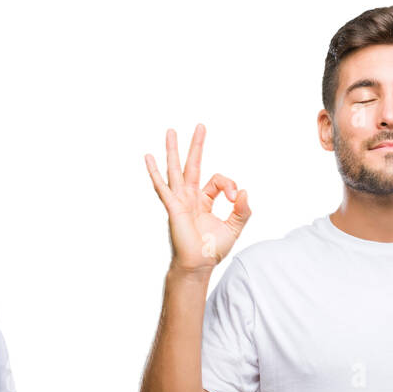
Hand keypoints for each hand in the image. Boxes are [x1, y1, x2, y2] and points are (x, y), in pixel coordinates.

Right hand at [145, 124, 250, 274]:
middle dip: (196, 145)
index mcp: (203, 200)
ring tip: (171, 131)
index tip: (235, 197)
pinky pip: (162, 187)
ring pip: (176, 170)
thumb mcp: (235, 227)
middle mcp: (190, 198)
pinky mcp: (173, 207)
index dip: (229, 184)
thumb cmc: (211, 250)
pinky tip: (148, 157)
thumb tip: (243, 191)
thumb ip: (243, 209)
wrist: (198, 265)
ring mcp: (180, 201)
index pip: (217, 180)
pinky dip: (155, 172)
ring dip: (173, 150)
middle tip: (200, 126)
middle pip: (193, 165)